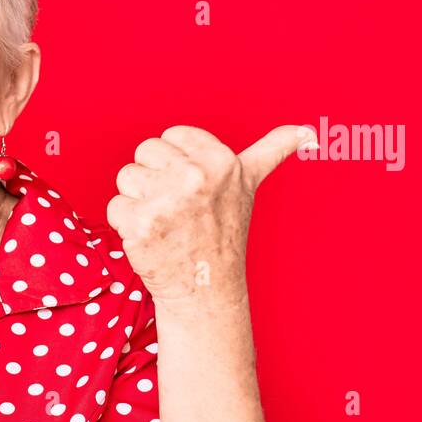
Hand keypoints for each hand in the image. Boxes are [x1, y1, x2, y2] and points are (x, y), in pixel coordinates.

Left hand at [106, 124, 314, 306]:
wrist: (206, 288)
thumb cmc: (222, 232)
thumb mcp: (249, 184)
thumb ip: (273, 150)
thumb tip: (307, 132)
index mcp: (219, 160)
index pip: (170, 136)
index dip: (175, 163)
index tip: (192, 189)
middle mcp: (194, 177)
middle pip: (143, 153)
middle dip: (155, 179)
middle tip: (177, 209)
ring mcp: (166, 201)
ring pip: (126, 178)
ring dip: (138, 201)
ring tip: (165, 223)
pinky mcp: (140, 225)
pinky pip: (115, 207)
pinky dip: (126, 224)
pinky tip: (150, 239)